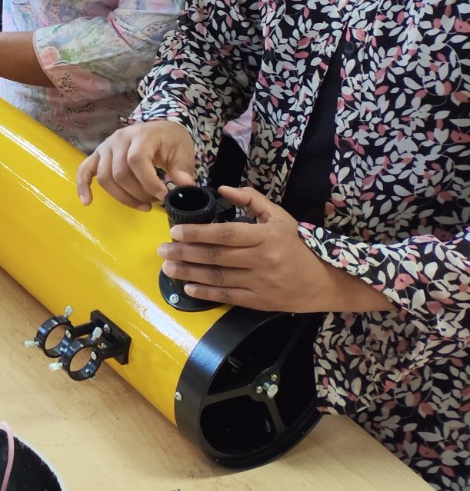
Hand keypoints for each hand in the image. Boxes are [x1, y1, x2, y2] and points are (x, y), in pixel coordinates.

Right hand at [76, 120, 197, 209]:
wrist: (160, 129)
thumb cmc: (171, 141)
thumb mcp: (183, 152)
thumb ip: (183, 169)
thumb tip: (185, 186)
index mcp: (141, 136)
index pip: (137, 160)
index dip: (148, 182)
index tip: (163, 196)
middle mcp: (118, 139)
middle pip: (119, 172)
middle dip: (138, 193)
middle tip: (154, 202)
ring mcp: (105, 147)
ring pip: (105, 177)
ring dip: (122, 197)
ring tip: (142, 205)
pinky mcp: (97, 155)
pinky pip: (85, 170)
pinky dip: (83, 186)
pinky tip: (87, 202)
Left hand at [158, 186, 391, 311]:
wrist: (329, 280)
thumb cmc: (301, 245)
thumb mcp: (281, 217)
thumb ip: (252, 200)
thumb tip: (222, 188)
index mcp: (266, 236)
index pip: (225, 234)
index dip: (197, 233)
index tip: (174, 230)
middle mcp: (262, 260)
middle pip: (216, 256)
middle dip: (184, 252)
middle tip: (161, 250)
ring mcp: (261, 283)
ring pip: (218, 277)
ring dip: (189, 273)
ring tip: (167, 267)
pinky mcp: (261, 302)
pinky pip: (229, 296)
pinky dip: (206, 292)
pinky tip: (188, 287)